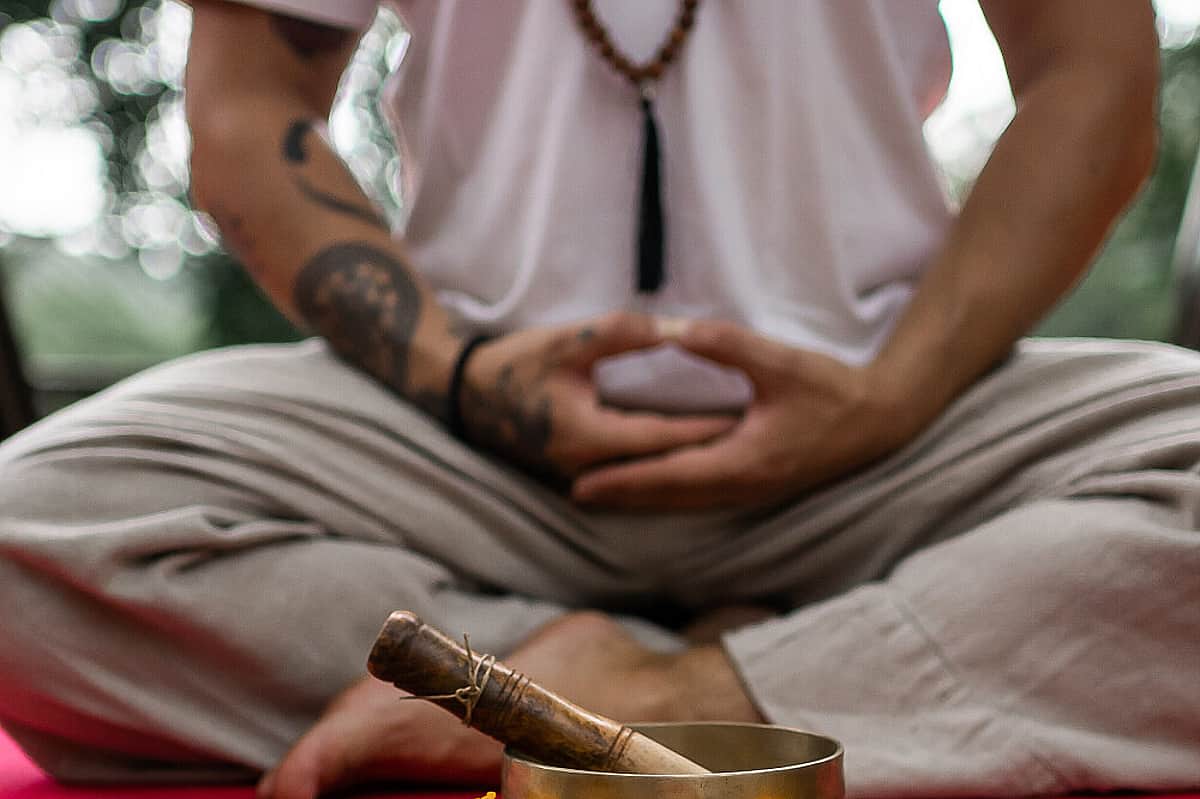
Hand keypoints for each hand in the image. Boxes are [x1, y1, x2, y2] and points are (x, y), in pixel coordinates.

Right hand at [459, 312, 737, 485]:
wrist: (464, 393)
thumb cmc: (516, 362)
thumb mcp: (570, 340)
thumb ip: (624, 334)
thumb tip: (675, 331)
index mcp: (588, 437)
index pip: (663, 438)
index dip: (706, 428)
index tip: (747, 416)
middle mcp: (586, 467)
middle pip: (660, 464)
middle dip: (704, 449)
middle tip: (751, 433)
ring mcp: (577, 476)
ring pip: (644, 473)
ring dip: (681, 458)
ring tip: (726, 440)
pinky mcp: (573, 474)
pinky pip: (626, 471)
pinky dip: (655, 460)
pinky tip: (681, 443)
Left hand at [571, 320, 908, 510]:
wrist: (880, 420)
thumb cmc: (832, 389)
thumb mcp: (780, 361)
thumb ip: (726, 345)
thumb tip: (673, 329)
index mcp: (746, 460)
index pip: (670, 475)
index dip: (624, 480)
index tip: (583, 483)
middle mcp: (745, 486)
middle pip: (671, 498)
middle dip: (623, 496)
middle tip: (575, 495)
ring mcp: (754, 491)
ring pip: (686, 503)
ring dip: (643, 499)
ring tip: (602, 495)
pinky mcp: (760, 486)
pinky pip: (703, 497)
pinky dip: (670, 494)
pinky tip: (654, 487)